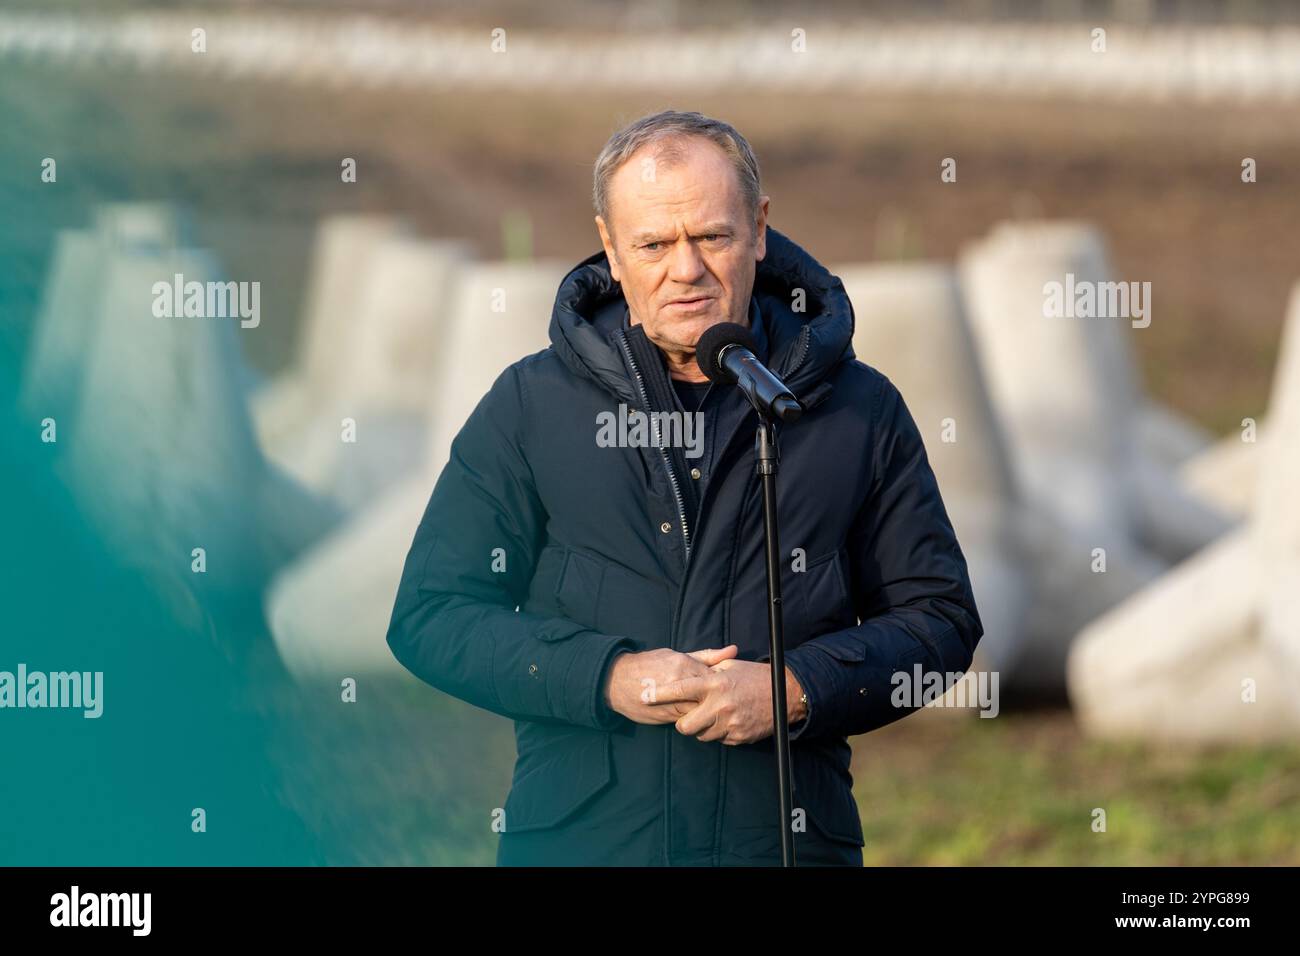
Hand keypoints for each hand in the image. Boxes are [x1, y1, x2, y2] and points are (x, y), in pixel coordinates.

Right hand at [603, 645, 738, 724]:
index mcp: (684, 665)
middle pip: (710, 697)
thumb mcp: (677, 655)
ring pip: (699, 711)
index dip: (724, 685)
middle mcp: (679, 684)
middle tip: (725, 703)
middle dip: (718, 701)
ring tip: (714, 711)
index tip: (729, 688)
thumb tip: (734, 650)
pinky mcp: (665, 717)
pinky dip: (694, 719)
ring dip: (706, 712)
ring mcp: (672, 702)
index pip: (716, 678)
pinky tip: (698, 717)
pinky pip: (687, 720)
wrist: (616, 681)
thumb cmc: (649, 664)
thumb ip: (707, 656)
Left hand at [654, 660, 807, 745]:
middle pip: (685, 726)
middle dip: (682, 724)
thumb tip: (687, 670)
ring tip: (714, 715)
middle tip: (686, 718)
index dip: (659, 694)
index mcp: (714, 683)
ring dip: (703, 728)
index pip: (680, 689)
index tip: (644, 696)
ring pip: (701, 736)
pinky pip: (720, 740)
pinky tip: (730, 721)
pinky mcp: (738, 737)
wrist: (785, 695)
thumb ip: (707, 670)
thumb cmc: (754, 676)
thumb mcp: (730, 666)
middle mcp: (719, 705)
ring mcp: (729, 724)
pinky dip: (720, 732)